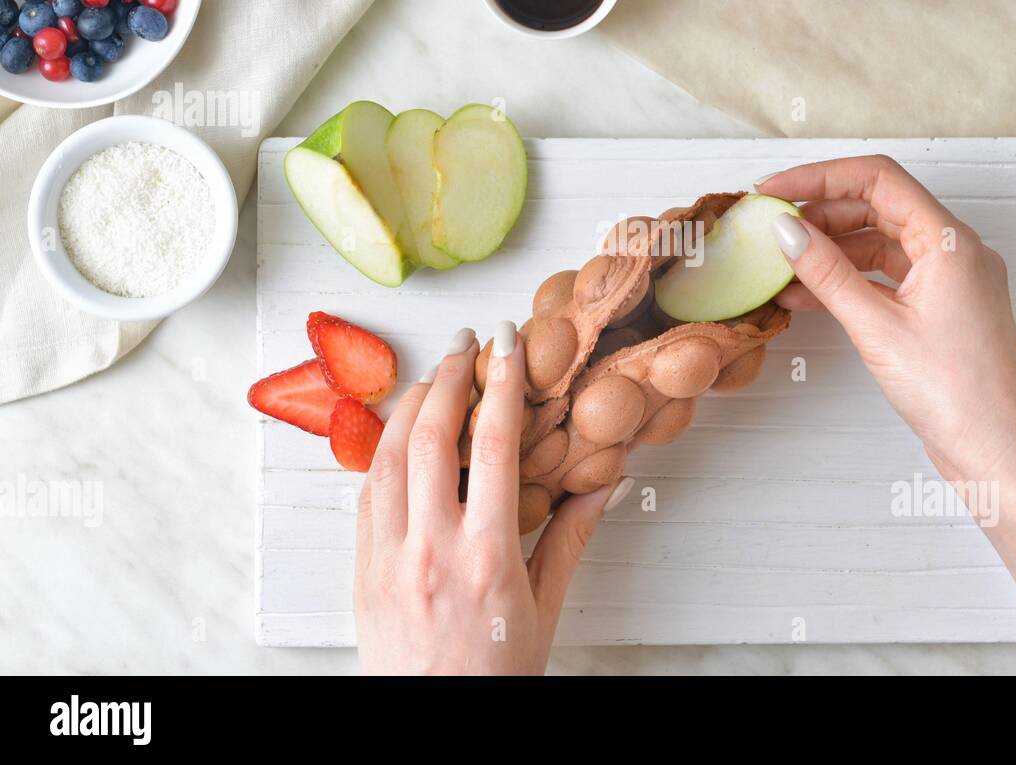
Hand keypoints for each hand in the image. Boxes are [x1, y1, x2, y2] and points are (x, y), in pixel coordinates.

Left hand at [353, 321, 632, 674]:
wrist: (434, 725)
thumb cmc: (496, 675)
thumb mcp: (546, 607)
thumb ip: (570, 537)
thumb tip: (603, 481)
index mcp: (486, 555)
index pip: (493, 445)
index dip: (502, 383)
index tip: (508, 344)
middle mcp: (431, 549)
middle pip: (431, 435)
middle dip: (449, 375)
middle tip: (466, 342)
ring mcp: (388, 557)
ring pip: (388, 456)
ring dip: (410, 404)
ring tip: (434, 374)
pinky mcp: (361, 569)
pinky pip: (367, 493)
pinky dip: (384, 450)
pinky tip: (402, 433)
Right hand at [760, 156, 1015, 482]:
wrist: (994, 451)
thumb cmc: (956, 394)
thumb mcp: (877, 327)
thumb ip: (827, 273)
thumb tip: (786, 231)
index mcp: (950, 242)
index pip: (878, 179)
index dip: (820, 177)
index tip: (774, 188)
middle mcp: (955, 251)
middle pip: (878, 205)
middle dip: (821, 212)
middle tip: (772, 228)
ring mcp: (949, 279)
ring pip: (880, 240)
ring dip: (830, 248)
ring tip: (782, 265)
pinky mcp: (939, 306)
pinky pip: (886, 274)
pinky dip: (848, 278)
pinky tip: (807, 293)